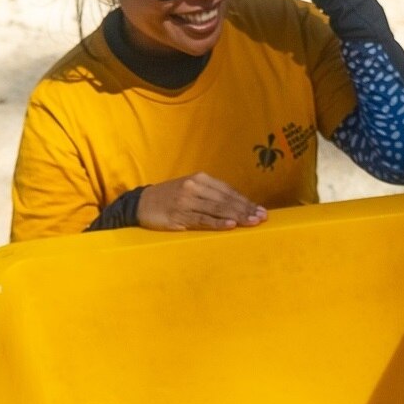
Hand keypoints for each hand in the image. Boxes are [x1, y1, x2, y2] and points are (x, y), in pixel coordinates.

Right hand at [138, 173, 267, 230]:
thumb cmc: (169, 198)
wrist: (141, 203)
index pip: (228, 190)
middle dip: (246, 209)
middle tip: (262, 217)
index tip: (260, 209)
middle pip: (226, 199)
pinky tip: (230, 225)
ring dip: (237, 216)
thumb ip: (210, 195)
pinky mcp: (180, 214)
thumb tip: (236, 205)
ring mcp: (187, 200)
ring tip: (252, 222)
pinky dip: (218, 222)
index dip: (245, 200)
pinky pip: (203, 219)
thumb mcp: (190, 189)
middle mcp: (195, 187)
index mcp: (200, 179)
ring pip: (217, 209)